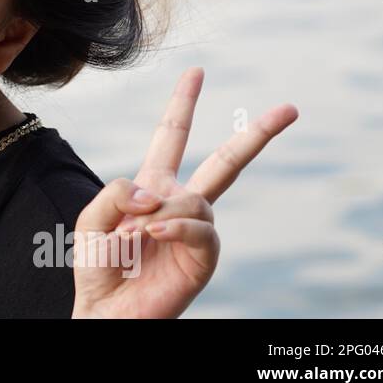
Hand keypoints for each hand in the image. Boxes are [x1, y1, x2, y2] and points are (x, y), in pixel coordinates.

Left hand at [71, 67, 298, 317]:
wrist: (107, 311)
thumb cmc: (99, 266)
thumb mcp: (92, 219)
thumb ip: (117, 192)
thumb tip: (155, 191)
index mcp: (152, 186)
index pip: (171, 137)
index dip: (183, 104)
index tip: (197, 72)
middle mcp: (180, 204)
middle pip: (226, 162)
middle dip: (257, 134)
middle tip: (290, 108)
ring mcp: (196, 231)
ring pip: (195, 198)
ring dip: (159, 211)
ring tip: (132, 235)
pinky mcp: (204, 258)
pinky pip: (200, 228)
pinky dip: (173, 226)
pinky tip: (152, 233)